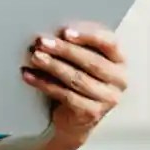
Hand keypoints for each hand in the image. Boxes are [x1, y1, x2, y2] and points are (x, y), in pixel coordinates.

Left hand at [21, 21, 126, 146]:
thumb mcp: (82, 58)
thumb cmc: (79, 78)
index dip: (88, 36)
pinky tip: (29, 75)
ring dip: (53, 66)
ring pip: (77, 79)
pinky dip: (44, 83)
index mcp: (119, 60)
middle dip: (64, 50)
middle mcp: (119, 80)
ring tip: (35, 57)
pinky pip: (66, 95)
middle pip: (91, 61)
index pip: (109, 43)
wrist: (75, 117)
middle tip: (42, 42)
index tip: (66, 32)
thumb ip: (76, 44)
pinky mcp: (92, 113)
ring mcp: (107, 99)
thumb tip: (54, 31)